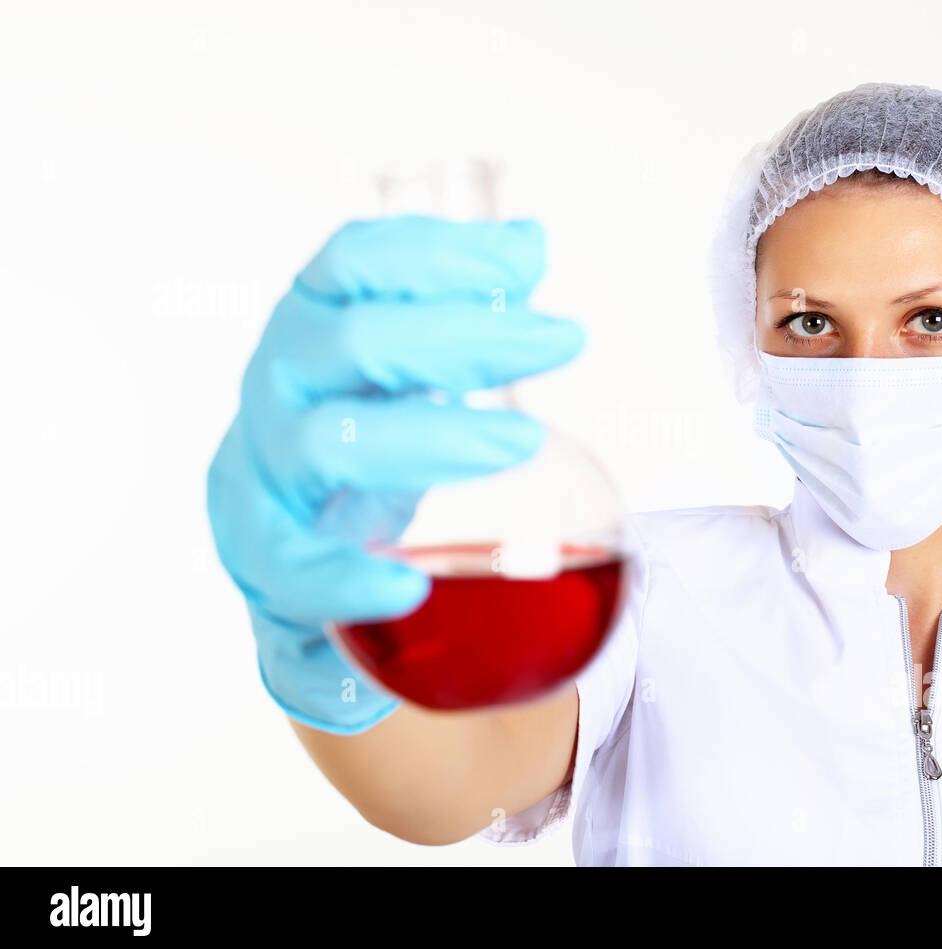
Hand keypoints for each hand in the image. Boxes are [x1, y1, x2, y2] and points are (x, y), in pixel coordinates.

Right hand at [207, 215, 583, 732]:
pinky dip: (346, 576)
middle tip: (558, 339)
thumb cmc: (366, 445)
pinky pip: (290, 566)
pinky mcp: (262, 561)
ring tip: (520, 442)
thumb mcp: (414, 371)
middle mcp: (276, 389)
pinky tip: (408, 590)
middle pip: (352, 340)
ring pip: (326, 442)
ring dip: (432, 436)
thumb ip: (466, 314)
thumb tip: (528, 242)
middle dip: (463, 334)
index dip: (435, 252)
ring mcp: (260, 474)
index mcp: (313, 329)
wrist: (301, 558)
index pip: (352, 262)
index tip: (523, 262)